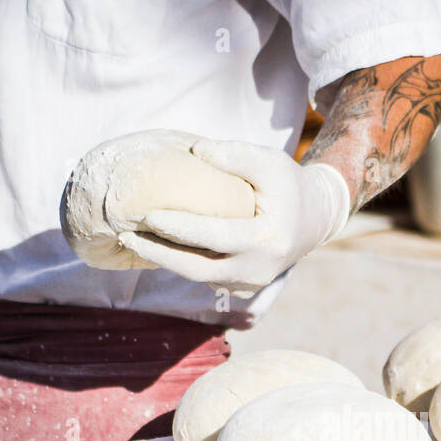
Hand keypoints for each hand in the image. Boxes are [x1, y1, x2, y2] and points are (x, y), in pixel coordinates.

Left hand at [119, 140, 350, 292]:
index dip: (178, 229)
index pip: (213, 237)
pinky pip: (206, 278)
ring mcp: (251, 283)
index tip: (147, 216)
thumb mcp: (267, 160)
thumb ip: (233, 154)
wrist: (315, 218)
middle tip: (126, 237)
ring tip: (134, 239)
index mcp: (266, 239)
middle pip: (198, 269)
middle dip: (159, 254)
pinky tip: (158, 246)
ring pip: (199, 277)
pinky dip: (182, 263)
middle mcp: (258, 269)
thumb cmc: (288, 184)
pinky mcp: (243, 288)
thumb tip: (194, 153)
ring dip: (166, 260)